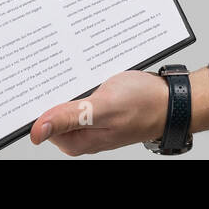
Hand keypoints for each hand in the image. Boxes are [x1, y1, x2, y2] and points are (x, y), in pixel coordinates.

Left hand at [29, 70, 168, 155]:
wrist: (172, 101)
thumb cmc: (144, 104)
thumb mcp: (104, 108)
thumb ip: (70, 118)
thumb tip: (37, 132)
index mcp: (77, 140)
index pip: (42, 124)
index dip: (38, 103)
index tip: (37, 82)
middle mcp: (82, 133)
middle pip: (52, 112)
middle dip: (53, 90)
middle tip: (61, 68)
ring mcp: (92, 121)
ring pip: (68, 101)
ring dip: (69, 84)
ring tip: (78, 69)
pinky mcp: (100, 109)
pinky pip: (82, 96)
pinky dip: (82, 83)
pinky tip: (89, 73)